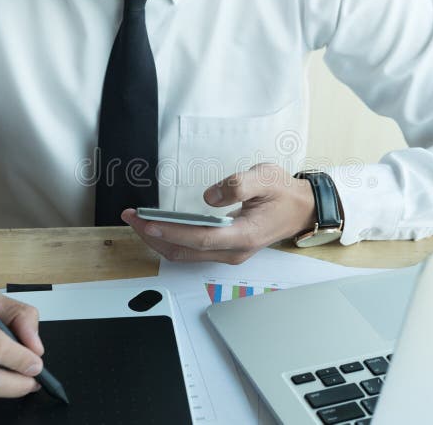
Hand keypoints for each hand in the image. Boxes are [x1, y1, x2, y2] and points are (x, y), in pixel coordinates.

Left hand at [123, 163, 316, 263]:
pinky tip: (158, 226)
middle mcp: (234, 251)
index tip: (149, 220)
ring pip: (185, 254)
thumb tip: (210, 196)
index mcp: (245, 235)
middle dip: (154, 235)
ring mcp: (228, 253)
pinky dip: (170, 239)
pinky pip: (191, 250)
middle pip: (185, 251)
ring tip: (138, 220)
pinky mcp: (224, 250)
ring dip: (159, 238)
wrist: (300, 209)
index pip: (202, 238)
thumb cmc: (284, 194)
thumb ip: (239, 185)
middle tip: (132, 216)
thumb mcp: (266, 178)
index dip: (173, 231)